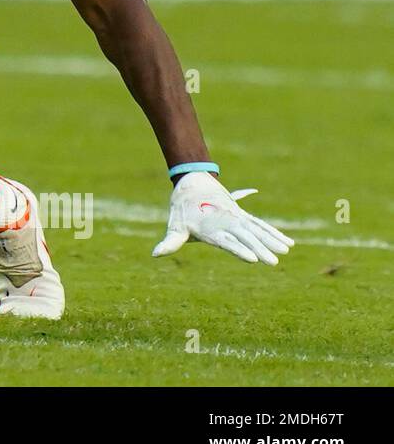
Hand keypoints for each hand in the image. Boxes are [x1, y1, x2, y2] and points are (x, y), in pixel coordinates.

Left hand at [152, 171, 294, 264]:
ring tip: (287, 250)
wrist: (192, 181)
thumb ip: (170, 242)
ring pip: (257, 230)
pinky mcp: (243, 215)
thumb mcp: (174, 226)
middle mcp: (226, 222)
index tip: (253, 259)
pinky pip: (260, 225)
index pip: (225, 242)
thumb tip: (155, 254)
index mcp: (209, 228)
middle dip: (260, 249)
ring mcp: (236, 217)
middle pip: (245, 237)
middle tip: (274, 262)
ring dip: (272, 240)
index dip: (238, 250)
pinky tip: (288, 242)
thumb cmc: (182, 209)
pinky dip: (273, 232)